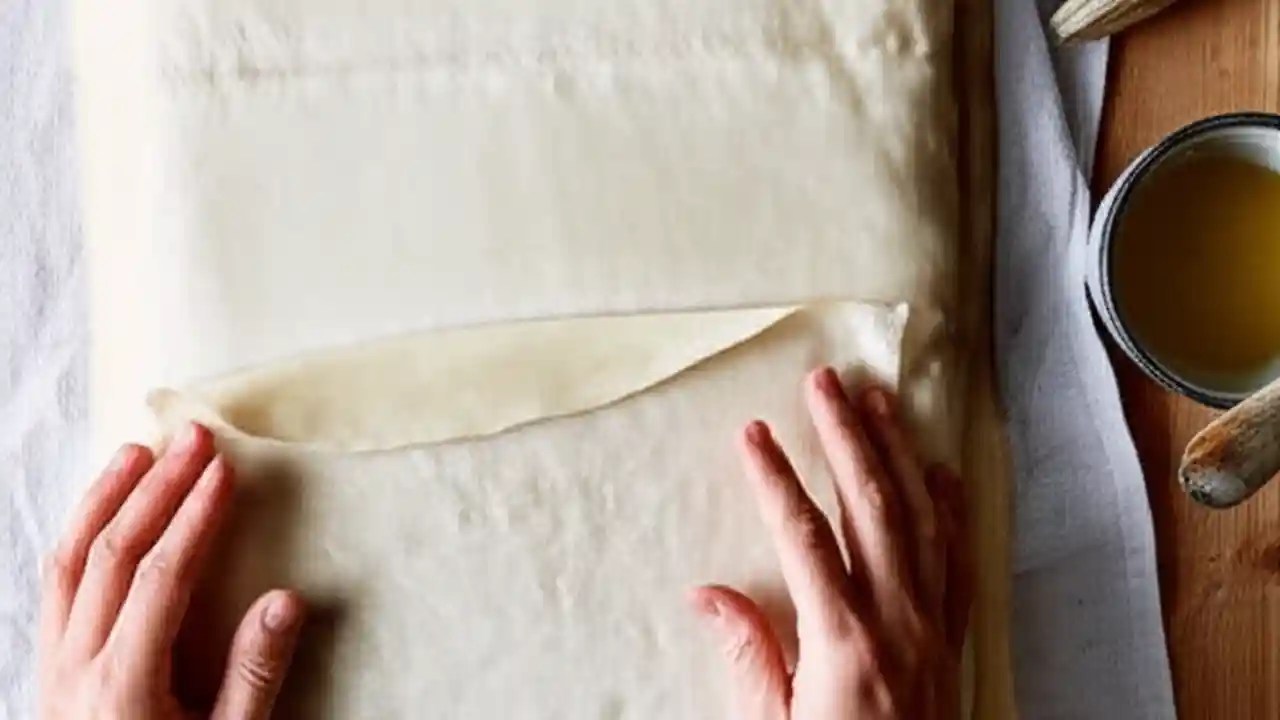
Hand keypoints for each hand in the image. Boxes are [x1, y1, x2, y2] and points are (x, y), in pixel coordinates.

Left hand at [39, 423, 304, 719]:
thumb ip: (253, 676)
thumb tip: (286, 599)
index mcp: (124, 683)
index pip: (161, 576)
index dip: (194, 517)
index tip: (223, 470)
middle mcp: (77, 666)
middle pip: (112, 554)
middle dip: (156, 488)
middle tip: (193, 438)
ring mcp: (54, 666)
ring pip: (68, 561)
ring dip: (104, 500)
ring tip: (138, 452)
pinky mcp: (49, 669)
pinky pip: (54, 585)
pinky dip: (77, 535)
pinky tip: (101, 512)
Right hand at [692, 367, 970, 718]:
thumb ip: (746, 656)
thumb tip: (707, 595)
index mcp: (843, 641)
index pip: (804, 537)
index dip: (776, 479)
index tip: (753, 433)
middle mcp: (897, 619)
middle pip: (872, 505)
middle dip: (845, 436)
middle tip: (824, 383)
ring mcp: (932, 625)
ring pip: (920, 518)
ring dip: (898, 454)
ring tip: (878, 402)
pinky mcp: (952, 638)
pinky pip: (957, 558)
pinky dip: (949, 508)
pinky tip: (939, 472)